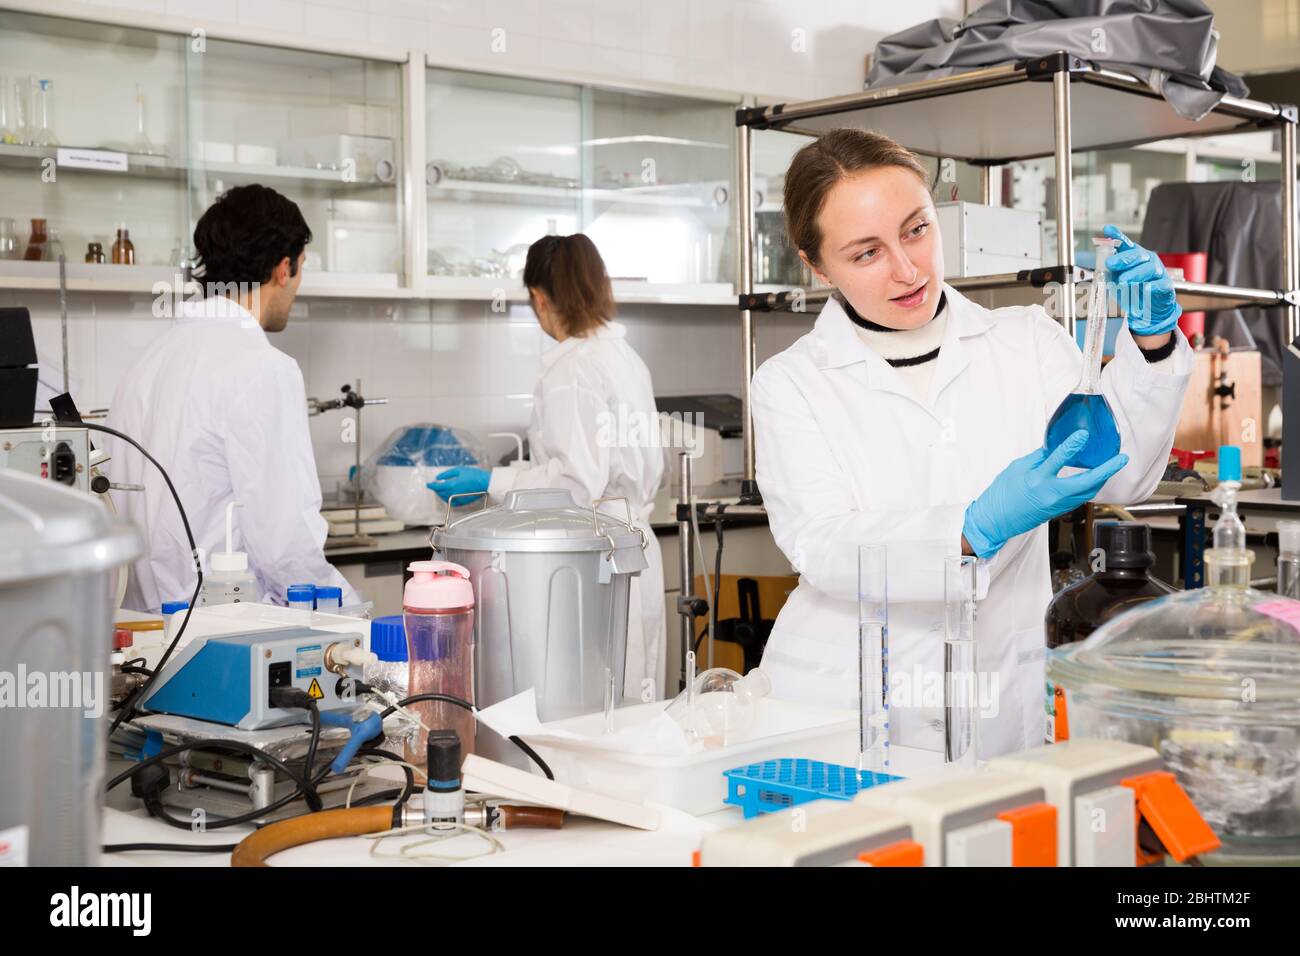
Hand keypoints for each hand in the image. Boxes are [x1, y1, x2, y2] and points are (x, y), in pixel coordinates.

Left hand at [426, 466, 489, 502]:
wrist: (485, 483)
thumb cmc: (474, 475)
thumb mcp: (459, 470)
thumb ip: (446, 474)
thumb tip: (438, 478)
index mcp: (451, 485)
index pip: (436, 487)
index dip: (431, 485)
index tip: (428, 484)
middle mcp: (453, 493)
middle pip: (439, 493)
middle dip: (436, 489)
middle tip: (436, 484)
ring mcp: (457, 499)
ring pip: (444, 498)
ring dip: (441, 494)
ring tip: (443, 489)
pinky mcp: (462, 502)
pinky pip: (451, 502)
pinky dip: (448, 498)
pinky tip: (450, 494)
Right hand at [962, 429, 1128, 558]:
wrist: (995, 522)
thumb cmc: (1001, 496)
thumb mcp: (1016, 469)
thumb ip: (1037, 457)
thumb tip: (1052, 446)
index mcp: (1036, 480)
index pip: (1058, 459)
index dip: (1072, 445)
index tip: (1083, 435)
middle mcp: (1050, 494)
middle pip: (1086, 482)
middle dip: (1107, 470)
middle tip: (1121, 459)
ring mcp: (1057, 505)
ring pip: (1087, 492)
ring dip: (1101, 479)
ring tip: (1111, 466)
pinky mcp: (1058, 511)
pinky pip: (1080, 498)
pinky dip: (1090, 487)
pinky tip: (1093, 479)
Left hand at [1102, 224, 1180, 336]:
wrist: (1150, 308)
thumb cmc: (1133, 290)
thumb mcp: (1117, 280)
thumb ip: (1109, 273)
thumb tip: (1100, 268)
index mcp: (1134, 257)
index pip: (1125, 245)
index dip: (1117, 236)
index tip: (1108, 230)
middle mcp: (1147, 260)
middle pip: (1137, 255)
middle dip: (1122, 259)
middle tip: (1110, 264)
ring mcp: (1158, 272)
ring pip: (1148, 269)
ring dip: (1134, 274)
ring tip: (1122, 281)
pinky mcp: (1165, 286)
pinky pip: (1161, 284)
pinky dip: (1153, 286)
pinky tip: (1146, 288)